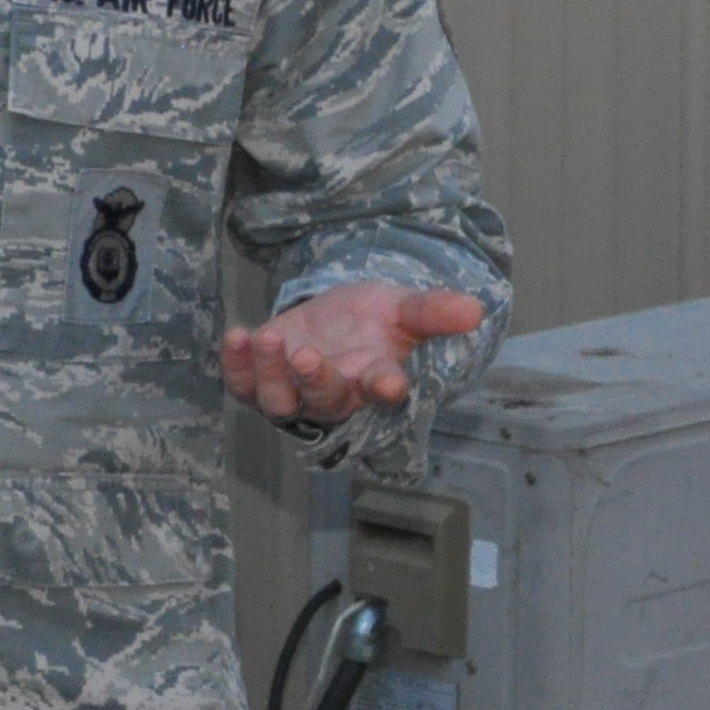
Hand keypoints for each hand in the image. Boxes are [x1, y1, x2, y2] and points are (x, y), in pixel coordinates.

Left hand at [220, 283, 485, 425]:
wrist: (335, 318)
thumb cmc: (376, 320)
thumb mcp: (406, 308)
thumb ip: (434, 311)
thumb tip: (475, 309)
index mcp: (375, 380)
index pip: (382, 391)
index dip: (383, 390)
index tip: (387, 385)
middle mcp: (335, 394)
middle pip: (324, 400)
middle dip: (315, 381)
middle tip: (307, 357)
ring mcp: (294, 392)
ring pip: (279, 401)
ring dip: (272, 373)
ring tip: (268, 338)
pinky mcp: (260, 380)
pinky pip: (243, 386)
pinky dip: (234, 366)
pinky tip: (234, 336)